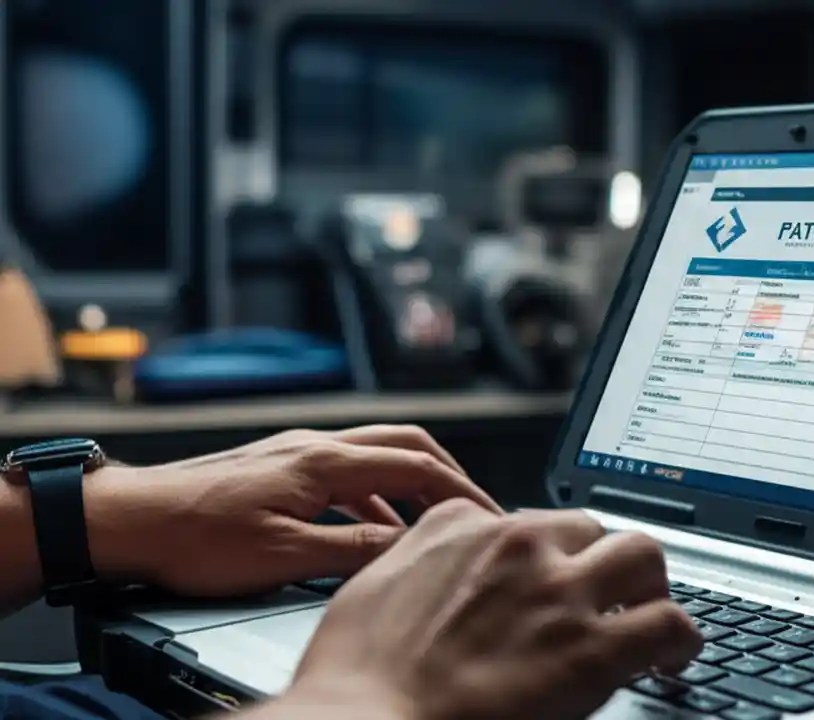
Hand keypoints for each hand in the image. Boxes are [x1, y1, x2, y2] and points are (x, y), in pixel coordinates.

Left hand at [85, 425, 500, 596]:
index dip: (462, 493)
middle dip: (450, 474)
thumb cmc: (195, 536)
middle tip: (476, 508)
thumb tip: (411, 548)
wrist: (130, 519)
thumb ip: (354, 550)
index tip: (488, 517)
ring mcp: (297, 451)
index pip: (418, 467)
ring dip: (414, 483)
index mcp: (325, 462)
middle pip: (407, 444)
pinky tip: (376, 528)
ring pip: (378, 453)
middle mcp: (316, 445)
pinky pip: (349, 471)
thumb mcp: (283, 556)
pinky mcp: (281, 466)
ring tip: (436, 521)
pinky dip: (378, 495)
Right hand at [278, 501, 701, 719]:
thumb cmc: (356, 677)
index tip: (549, 579)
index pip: (528, 521)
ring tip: (649, 612)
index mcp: (462, 526)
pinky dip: (680, 638)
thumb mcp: (373, 585)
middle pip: (590, 527)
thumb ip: (419, 558)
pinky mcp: (593, 648)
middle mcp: (519, 545)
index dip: (546, 556)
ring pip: (642, 554)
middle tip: (604, 595)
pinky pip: (669, 622)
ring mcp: (560, 593)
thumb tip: (439, 560)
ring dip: (649, 584)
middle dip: (600, 560)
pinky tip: (672, 657)